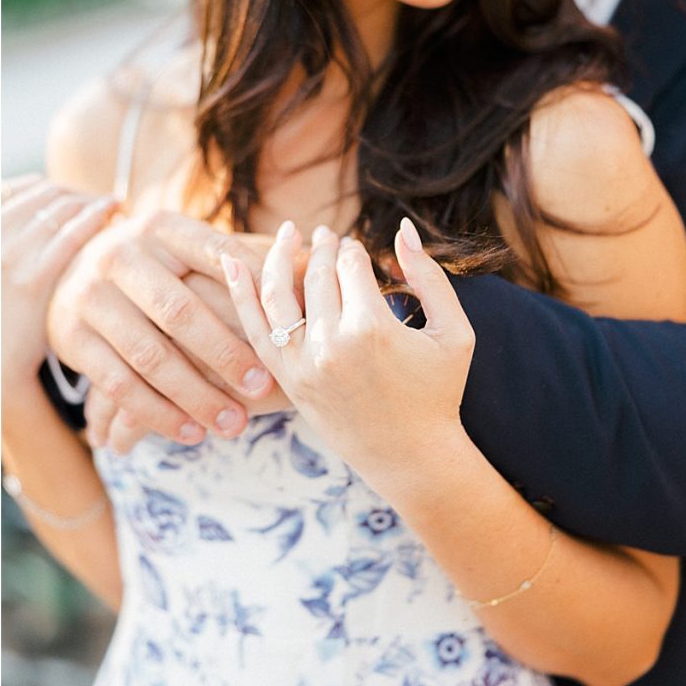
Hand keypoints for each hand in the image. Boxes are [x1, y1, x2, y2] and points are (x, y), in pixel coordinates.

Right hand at [1, 176, 116, 376]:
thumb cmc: (11, 319)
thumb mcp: (6, 272)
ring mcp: (10, 256)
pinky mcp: (32, 279)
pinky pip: (70, 234)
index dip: (56, 188)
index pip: (22, 188)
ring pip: (60, 207)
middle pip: (45, 193)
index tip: (81, 195)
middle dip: (79, 193)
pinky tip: (115, 220)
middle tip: (107, 202)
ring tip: (116, 208)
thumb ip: (23, 243)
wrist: (0, 364)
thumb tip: (53, 217)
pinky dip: (96, 219)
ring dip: (91, 202)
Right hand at [47, 210, 282, 452]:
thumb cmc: (155, 269)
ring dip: (195, 395)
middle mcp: (120, 255)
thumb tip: (313, 273)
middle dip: (225, 355)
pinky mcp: (72, 337)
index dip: (254, 293)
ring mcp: (90, 296)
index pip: (216, 255)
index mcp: (160, 227)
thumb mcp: (188, 251)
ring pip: (149, 355)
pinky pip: (119, 384)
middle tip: (264, 390)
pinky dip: (157, 413)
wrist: (68, 274)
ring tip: (234, 425)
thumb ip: (242, 261)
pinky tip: (190, 432)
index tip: (288, 331)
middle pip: (179, 311)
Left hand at [222, 218, 475, 488]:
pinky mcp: (287, 380)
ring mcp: (303, 363)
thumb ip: (430, 276)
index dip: (353, 251)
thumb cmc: (438, 392)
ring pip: (278, 294)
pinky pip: (256, 329)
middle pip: (317, 276)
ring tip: (286, 233)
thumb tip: (403, 228)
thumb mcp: (454, 332)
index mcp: (371, 327)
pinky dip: (240, 293)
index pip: (351, 266)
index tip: (355, 248)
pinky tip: (231, 261)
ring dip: (279, 257)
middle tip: (322, 234)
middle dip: (321, 249)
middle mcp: (331, 344)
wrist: (410, 458)